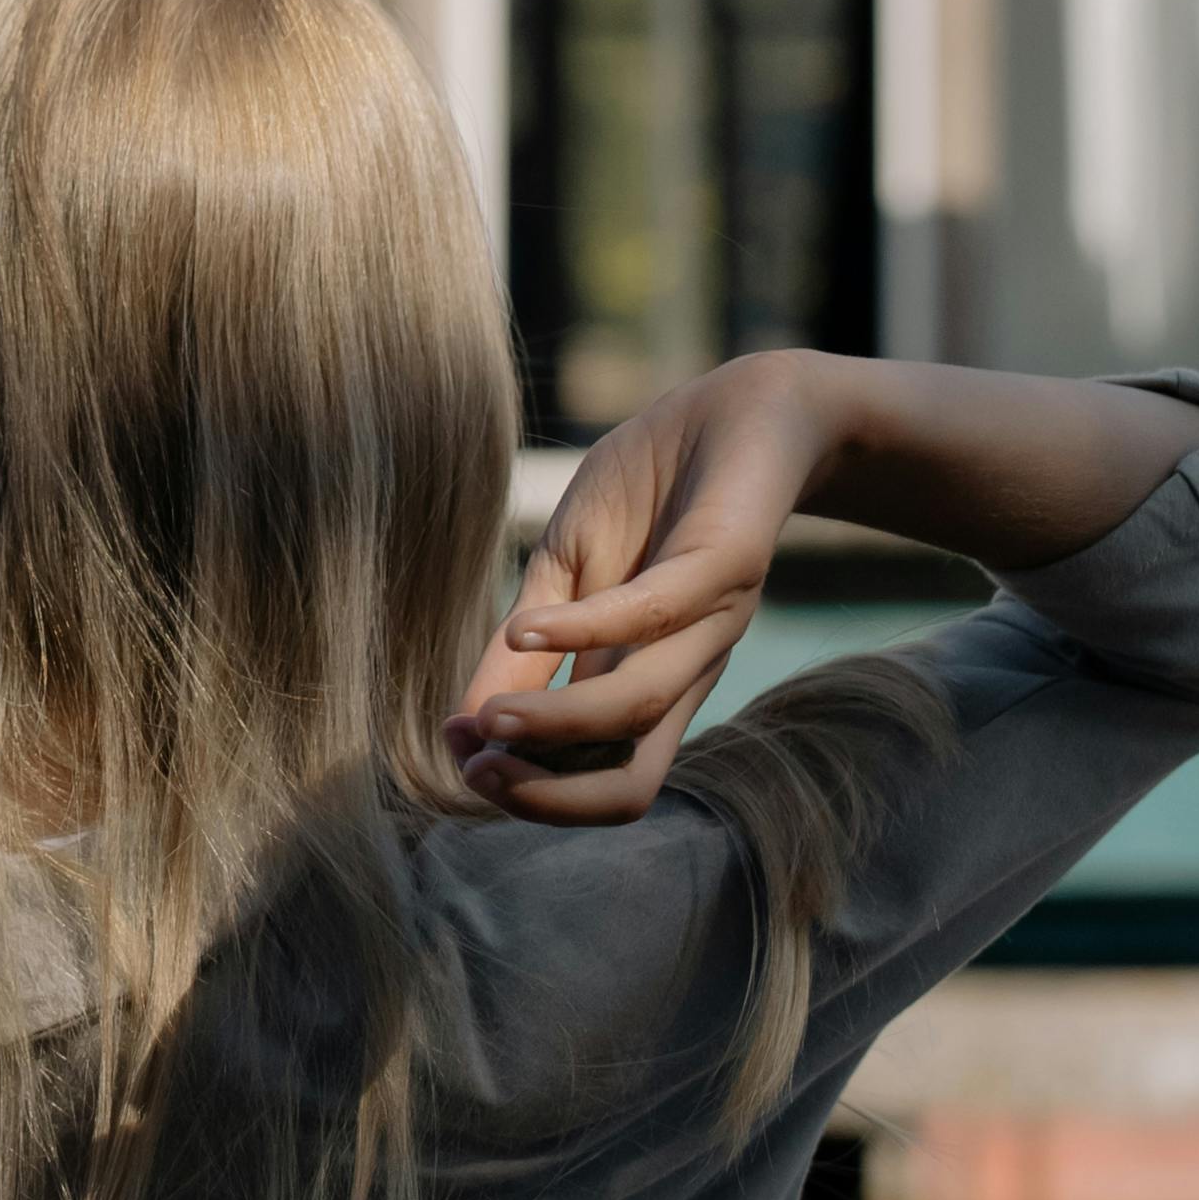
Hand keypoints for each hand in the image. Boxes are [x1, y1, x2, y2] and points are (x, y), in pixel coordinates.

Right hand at [445, 352, 836, 828]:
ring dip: (555, 726)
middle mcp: (683, 671)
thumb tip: (463, 728)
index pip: (596, 780)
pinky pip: (654, 612)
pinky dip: (584, 629)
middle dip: (543, 794)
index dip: (527, 788)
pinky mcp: (726, 562)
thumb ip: (524, 647)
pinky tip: (522, 625)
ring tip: (489, 720)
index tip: (460, 760)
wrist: (738, 405)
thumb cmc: (646, 490)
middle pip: (627, 784)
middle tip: (475, 771)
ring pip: (638, 711)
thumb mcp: (566, 569)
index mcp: (644, 681)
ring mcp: (711, 623)